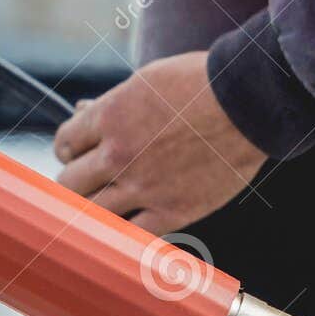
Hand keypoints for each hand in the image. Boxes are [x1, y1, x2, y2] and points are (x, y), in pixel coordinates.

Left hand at [52, 52, 265, 235]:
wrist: (251, 102)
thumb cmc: (200, 83)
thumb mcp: (145, 82)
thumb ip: (109, 104)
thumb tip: (81, 110)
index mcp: (108, 118)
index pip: (63, 145)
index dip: (68, 150)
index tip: (78, 154)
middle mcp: (118, 155)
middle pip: (70, 183)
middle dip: (76, 180)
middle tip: (88, 180)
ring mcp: (144, 186)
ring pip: (93, 212)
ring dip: (94, 208)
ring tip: (105, 203)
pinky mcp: (174, 211)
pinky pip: (134, 233)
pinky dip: (128, 230)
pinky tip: (131, 223)